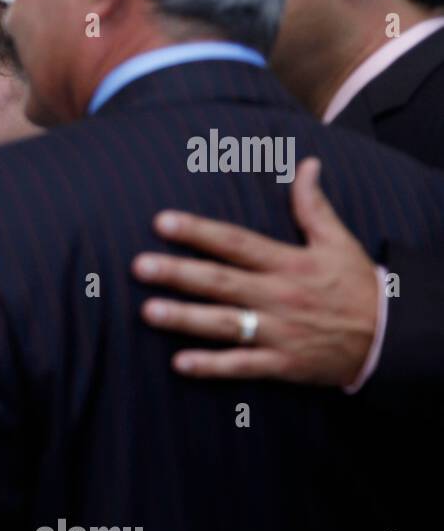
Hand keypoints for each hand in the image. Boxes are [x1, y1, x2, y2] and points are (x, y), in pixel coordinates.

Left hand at [132, 157, 378, 385]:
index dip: (198, 231)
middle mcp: (279, 296)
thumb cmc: (356, 285)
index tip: (162, 222)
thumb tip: (307, 164)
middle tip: (138, 266)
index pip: (235, 243)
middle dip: (179, 273)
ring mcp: (279, 331)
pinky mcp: (283, 364)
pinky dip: (213, 366)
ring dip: (186, 318)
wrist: (391, 337)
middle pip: (221, 282)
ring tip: (148, 311)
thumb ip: (313, 206)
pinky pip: (243, 366)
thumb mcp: (338, 241)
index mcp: (288, 263)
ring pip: (226, 324)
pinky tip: (180, 363)